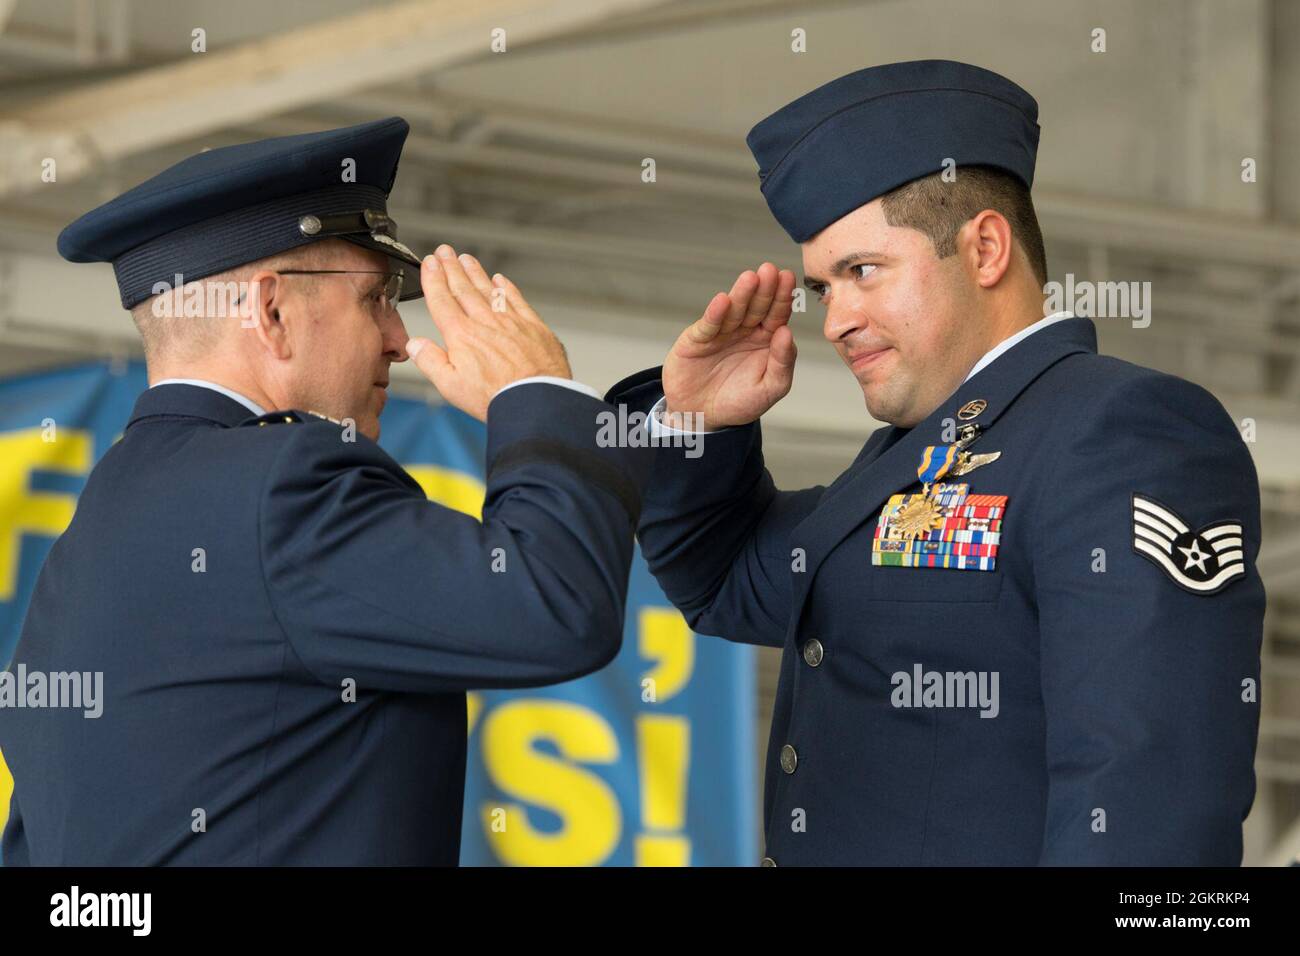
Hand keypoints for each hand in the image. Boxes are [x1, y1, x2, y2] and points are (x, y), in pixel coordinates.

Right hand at [407, 244, 571, 421]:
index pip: (442, 300)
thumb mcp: (450, 386)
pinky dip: (507, 288)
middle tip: (444, 252)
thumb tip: (415, 344)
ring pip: (489, 290)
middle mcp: (485, 322)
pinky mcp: (533, 327)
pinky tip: (501, 280)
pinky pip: (517, 300)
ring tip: (466, 259)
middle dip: (451, 268)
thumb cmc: (495, 399)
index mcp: (462, 335)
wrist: (536, 401)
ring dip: (476, 273)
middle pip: (464, 289)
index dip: (434, 279)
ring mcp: (511, 322)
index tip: (429, 263)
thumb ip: (430, 361)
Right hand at [662, 262, 797, 428]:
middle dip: (764, 289)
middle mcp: (744, 331)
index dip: (782, 297)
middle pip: (756, 306)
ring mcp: (721, 333)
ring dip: (742, 294)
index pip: (777, 314)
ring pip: (734, 311)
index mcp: (765, 340)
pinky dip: (715, 314)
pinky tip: (723, 301)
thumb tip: (787, 332)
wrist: (701, 417)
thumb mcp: (769, 389)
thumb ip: (782, 363)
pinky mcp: (697, 339)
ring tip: (750, 279)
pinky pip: (708, 325)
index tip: (788, 279)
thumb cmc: (738, 403)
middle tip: (770, 270)